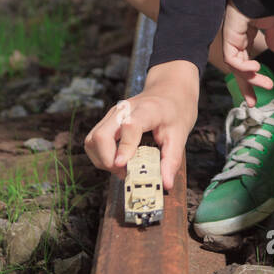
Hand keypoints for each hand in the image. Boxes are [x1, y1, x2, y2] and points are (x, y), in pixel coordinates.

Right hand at [83, 60, 197, 191]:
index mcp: (146, 110)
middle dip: (108, 160)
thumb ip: (171, 160)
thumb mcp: (180, 134)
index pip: (130, 127)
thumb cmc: (175, 111)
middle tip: (125, 172)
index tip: (123, 166)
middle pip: (101, 135)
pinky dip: (101, 155)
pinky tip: (118, 160)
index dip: (124, 147)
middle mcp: (124, 110)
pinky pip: (93, 141)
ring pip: (92, 140)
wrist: (169, 90)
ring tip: (123, 168)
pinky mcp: (107, 121)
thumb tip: (165, 184)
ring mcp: (112, 114)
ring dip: (102, 160)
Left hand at [221, 0, 273, 106]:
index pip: (246, 62)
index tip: (256, 96)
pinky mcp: (229, 37)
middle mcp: (236, 40)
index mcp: (245, 37)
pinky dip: (243, 66)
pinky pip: (233, 58)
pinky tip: (256, 67)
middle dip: (246, 86)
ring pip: (237, 66)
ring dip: (250, 77)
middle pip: (238, 69)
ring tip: (266, 84)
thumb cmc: (267, 4)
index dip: (251, 79)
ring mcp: (231, 39)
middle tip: (253, 102)